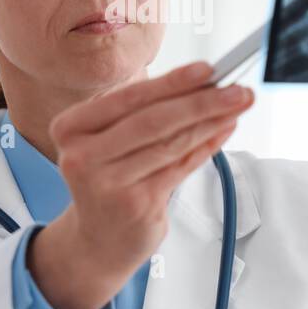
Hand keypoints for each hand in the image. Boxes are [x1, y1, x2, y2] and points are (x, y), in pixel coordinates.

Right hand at [28, 62, 253, 308]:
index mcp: (70, 128)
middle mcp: (82, 156)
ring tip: (237, 105)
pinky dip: (206, 146)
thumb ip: (144, 112)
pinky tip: (224, 129)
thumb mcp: (109, 139)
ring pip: (171, 144)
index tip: (207, 69)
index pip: (130, 98)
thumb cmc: (109, 176)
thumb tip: (202, 83)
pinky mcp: (136, 205)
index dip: (172, 82)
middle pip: (153, 121)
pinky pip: (180, 168)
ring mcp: (108, 184)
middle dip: (201, 101)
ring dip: (211, 121)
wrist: (97, 239)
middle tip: (236, 89)